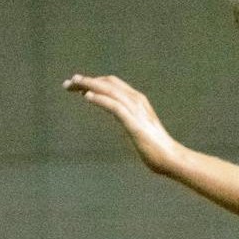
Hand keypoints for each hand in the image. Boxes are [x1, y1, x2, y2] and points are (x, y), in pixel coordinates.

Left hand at [62, 73, 183, 174]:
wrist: (170, 157)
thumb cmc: (155, 147)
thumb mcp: (138, 128)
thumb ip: (128, 120)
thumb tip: (120, 118)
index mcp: (137, 100)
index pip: (112, 84)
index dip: (94, 81)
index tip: (77, 86)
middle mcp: (136, 100)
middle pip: (107, 83)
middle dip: (86, 80)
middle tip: (67, 83)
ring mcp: (135, 110)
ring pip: (109, 90)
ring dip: (89, 85)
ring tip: (73, 84)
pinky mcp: (133, 122)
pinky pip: (114, 106)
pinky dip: (100, 99)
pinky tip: (87, 96)